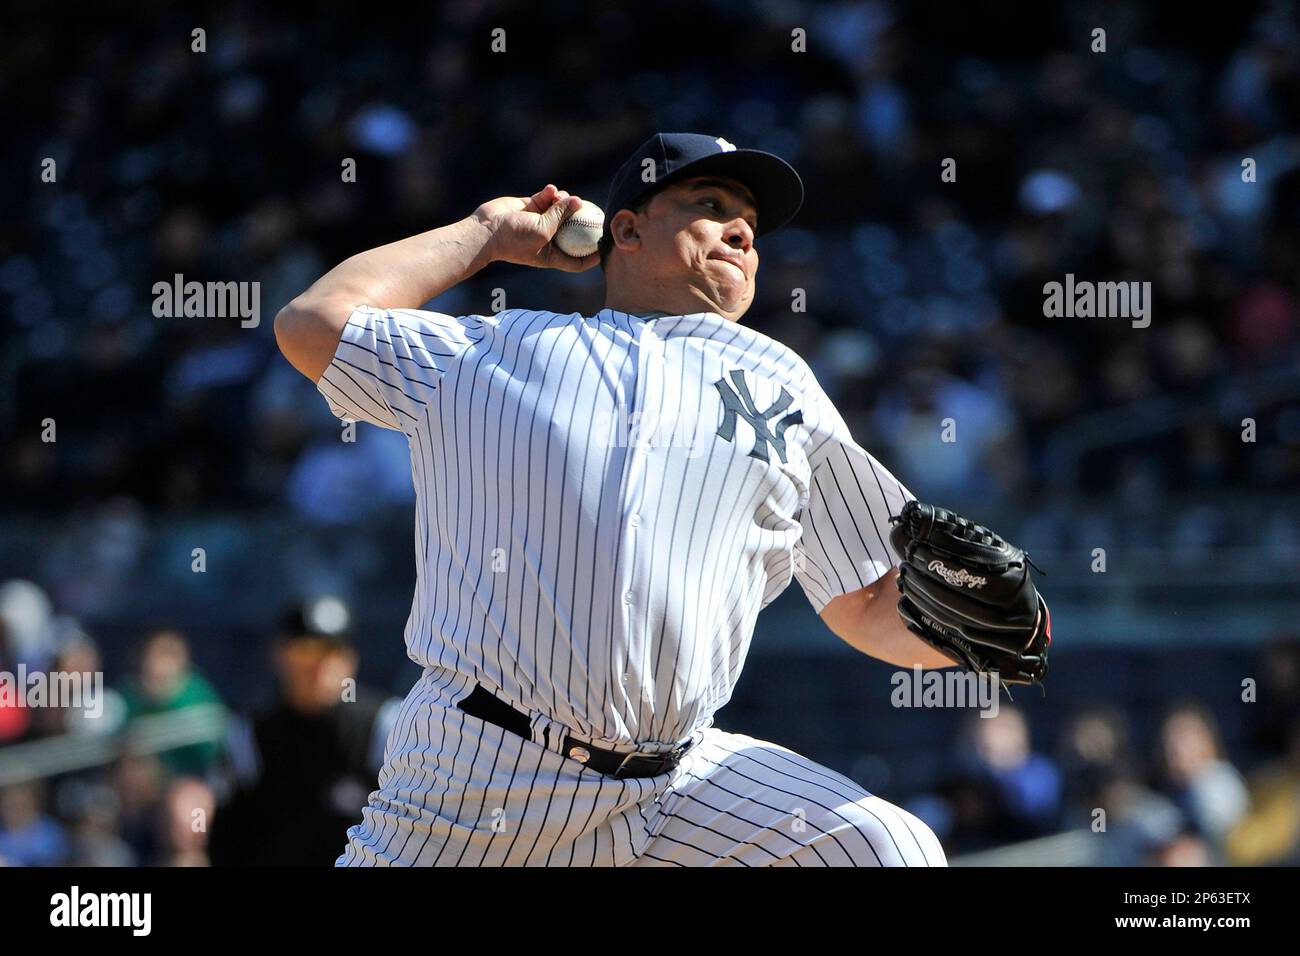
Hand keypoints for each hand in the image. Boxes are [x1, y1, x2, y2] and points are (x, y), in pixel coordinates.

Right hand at [473, 184, 599, 271]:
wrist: (487, 229)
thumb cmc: (515, 239)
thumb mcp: (544, 230)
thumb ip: (561, 215)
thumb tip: (578, 201)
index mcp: (552, 255)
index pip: (576, 260)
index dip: (592, 256)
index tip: (605, 248)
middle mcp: (547, 240)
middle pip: (572, 232)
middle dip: (582, 222)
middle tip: (594, 211)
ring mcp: (539, 223)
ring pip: (560, 211)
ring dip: (564, 202)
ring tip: (562, 197)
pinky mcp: (530, 208)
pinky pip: (546, 199)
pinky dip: (550, 194)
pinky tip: (551, 190)